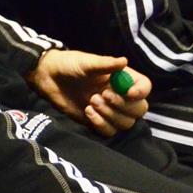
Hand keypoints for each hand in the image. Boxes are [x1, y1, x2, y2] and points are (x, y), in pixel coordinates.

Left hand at [27, 50, 148, 135]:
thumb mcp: (86, 62)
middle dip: (123, 105)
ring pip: (125, 123)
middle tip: (102, 95)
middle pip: (139, 109)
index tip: (128, 93)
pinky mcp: (97, 122)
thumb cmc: (69, 64)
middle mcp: (120, 96)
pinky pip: (110, 131)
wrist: (48, 77)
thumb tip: (124, 61)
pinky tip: (87, 112)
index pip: (144, 87)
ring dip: (110, 115)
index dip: (140, 92)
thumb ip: (105, 64)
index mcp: (122, 78)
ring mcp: (110, 110)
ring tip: (91, 101)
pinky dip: (101, 124)